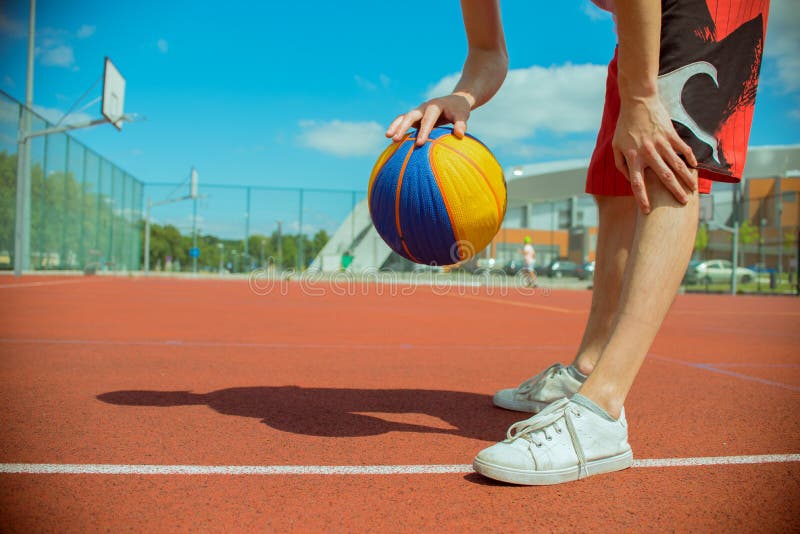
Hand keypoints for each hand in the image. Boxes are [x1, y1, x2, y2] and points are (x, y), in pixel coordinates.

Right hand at [385, 92, 473, 145]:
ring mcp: (418, 112)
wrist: (455, 100)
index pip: (428, 119)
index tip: (419, 143)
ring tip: (388, 137)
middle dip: (403, 127)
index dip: (423, 131)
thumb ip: (461, 123)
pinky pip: (404, 121)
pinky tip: (392, 140)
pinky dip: (397, 128)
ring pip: (404, 117)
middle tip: (395, 139)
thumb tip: (460, 135)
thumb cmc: (459, 109)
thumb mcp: (463, 114)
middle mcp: (424, 107)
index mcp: (435, 106)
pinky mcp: (416, 117)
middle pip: (411, 116)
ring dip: (396, 126)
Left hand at [612, 94, 698, 213]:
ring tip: (692, 189)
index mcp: (633, 158)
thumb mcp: (616, 146)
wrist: (638, 102)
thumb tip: (629, 180)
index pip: (637, 184)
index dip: (642, 199)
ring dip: (686, 178)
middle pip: (663, 177)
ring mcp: (661, 143)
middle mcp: (648, 153)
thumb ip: (621, 165)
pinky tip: (695, 167)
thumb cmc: (625, 126)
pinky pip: (683, 149)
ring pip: (676, 165)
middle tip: (683, 203)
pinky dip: (690, 158)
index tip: (648, 211)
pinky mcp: (670, 134)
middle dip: (674, 191)